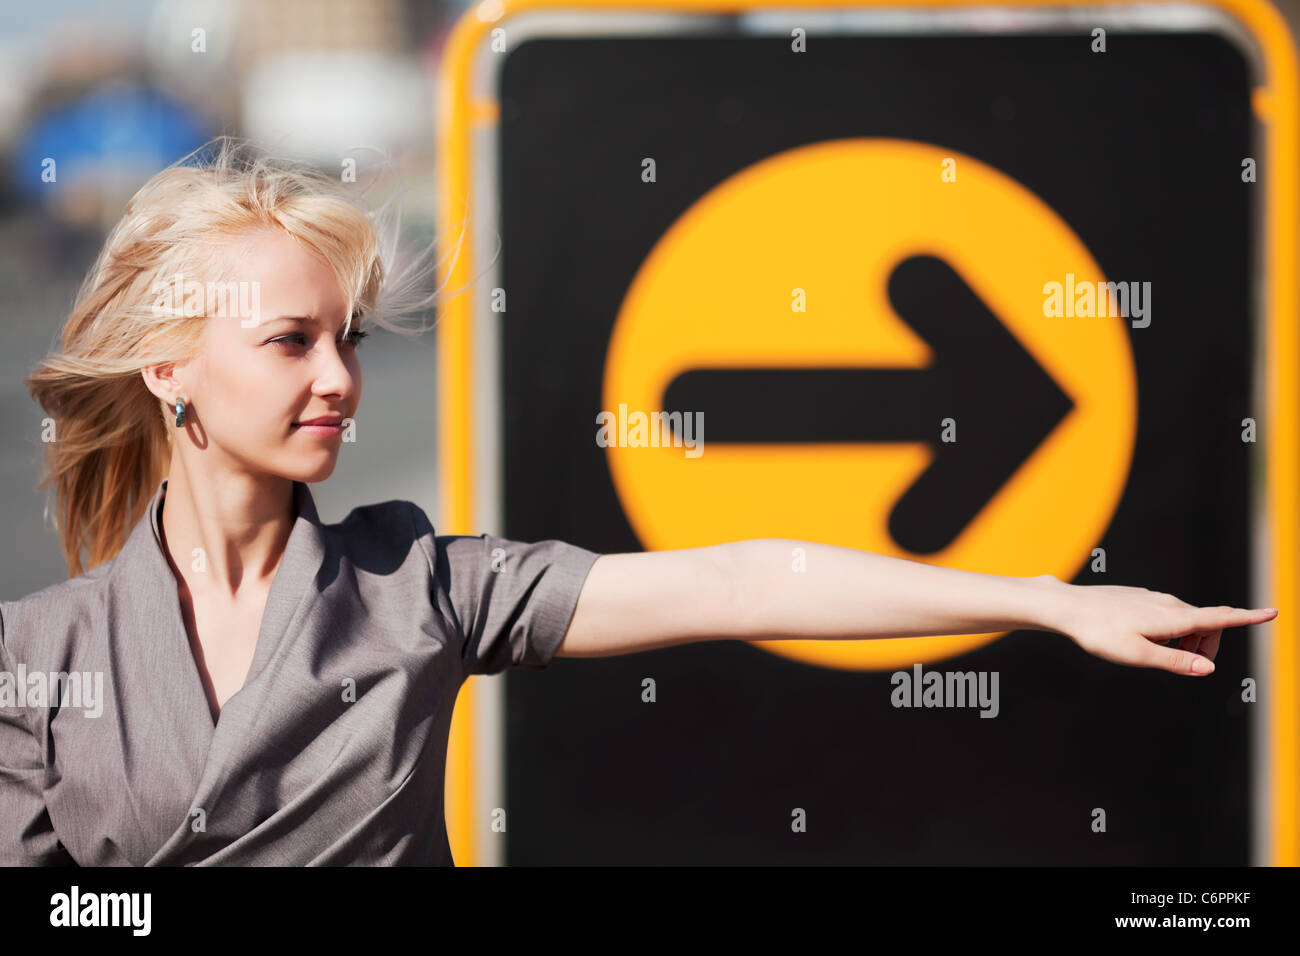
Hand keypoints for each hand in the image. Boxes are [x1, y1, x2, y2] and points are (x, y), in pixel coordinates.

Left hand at [1045, 579, 1277, 674]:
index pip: (1220, 618)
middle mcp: (1169, 603)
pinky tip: (1139, 637)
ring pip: (1186, 621)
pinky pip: (1167, 616)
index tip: (1272, 612)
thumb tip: (1209, 668)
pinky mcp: (1141, 598)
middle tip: (1186, 664)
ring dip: (1185, 641)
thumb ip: (1175, 662)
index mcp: (1174, 618)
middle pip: (1207, 625)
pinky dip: (1168, 632)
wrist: (1069, 607)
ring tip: (1155, 652)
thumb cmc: (1100, 633)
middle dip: (1207, 646)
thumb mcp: (1138, 655)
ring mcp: (1154, 598)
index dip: (1248, 618)